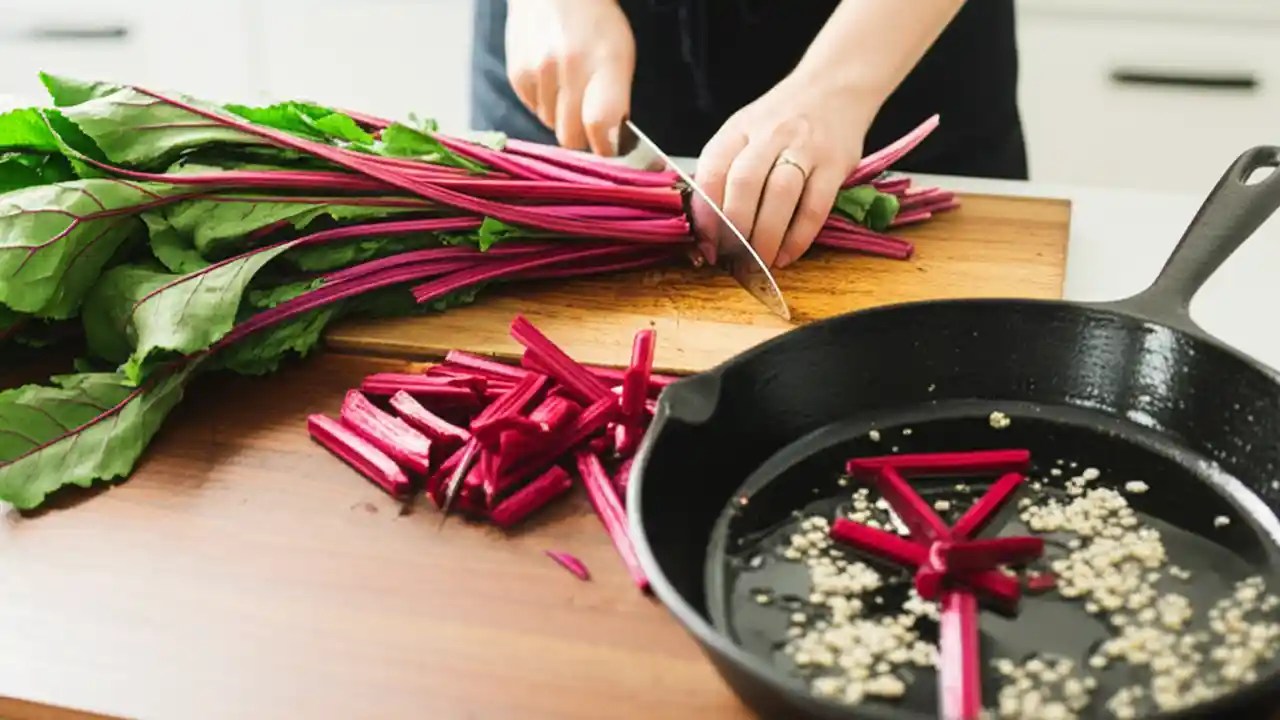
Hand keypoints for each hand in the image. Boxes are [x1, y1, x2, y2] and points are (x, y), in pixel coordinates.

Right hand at [504, 0, 634, 154]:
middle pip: (572, 136)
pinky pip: (534, 110)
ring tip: (570, 89)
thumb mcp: (620, 54)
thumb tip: (609, 143)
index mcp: (605, 61)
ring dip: (562, 117)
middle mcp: (569, 66)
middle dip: (583, 137)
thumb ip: (617, 99)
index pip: (599, 124)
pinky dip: (545, 103)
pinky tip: (552, 80)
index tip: (608, 152)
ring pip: (552, 125)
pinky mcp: (518, 74)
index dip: (605, 149)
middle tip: (591, 123)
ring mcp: (539, 70)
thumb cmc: (595, 24)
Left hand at [693, 72, 875, 268]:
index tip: (706, 244)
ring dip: (766, 237)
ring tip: (758, 263)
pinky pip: (815, 206)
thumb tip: (709, 226)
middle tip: (732, 259)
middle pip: (744, 184)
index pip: (713, 171)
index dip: (706, 214)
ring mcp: (805, 148)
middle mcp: (769, 134)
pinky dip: (799, 237)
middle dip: (735, 229)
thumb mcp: (744, 131)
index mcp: (738, 129)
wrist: (835, 87)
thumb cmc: (782, 119)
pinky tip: (787, 255)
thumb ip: (725, 170)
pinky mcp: (835, 163)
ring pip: (780, 195)